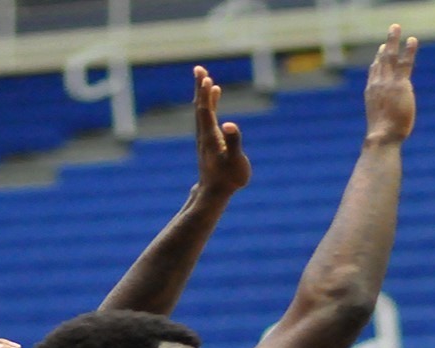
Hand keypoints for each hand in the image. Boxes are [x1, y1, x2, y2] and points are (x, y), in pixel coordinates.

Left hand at [193, 67, 249, 195]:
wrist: (214, 193)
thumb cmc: (228, 178)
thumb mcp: (235, 161)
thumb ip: (234, 142)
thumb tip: (230, 124)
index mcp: (210, 137)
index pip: (205, 111)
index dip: (205, 95)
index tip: (206, 78)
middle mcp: (204, 134)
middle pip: (200, 106)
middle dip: (200, 87)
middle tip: (199, 69)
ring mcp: (205, 136)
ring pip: (201, 109)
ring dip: (202, 92)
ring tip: (204, 75)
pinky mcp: (208, 138)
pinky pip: (207, 115)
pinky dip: (209, 101)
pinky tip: (215, 93)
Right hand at [364, 25, 418, 144]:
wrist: (382, 137)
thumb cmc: (381, 137)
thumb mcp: (379, 124)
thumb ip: (382, 116)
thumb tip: (382, 126)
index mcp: (371, 94)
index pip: (373, 73)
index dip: (377, 61)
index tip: (380, 51)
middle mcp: (377, 84)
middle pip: (381, 60)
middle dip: (386, 44)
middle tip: (390, 32)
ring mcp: (387, 83)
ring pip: (390, 56)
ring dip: (393, 40)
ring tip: (396, 27)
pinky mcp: (400, 85)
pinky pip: (405, 63)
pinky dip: (408, 51)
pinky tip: (412, 40)